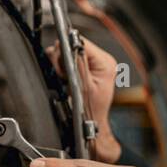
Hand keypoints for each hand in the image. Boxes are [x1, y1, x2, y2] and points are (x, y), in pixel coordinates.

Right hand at [46, 36, 121, 162]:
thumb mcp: (82, 87)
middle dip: (63, 59)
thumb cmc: (90, 110)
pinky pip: (69, 58)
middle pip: (73, 45)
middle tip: (64, 76)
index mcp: (105, 62)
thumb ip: (75, 65)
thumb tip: (65, 47)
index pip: (80, 43)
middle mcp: (102, 59)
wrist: (90, 123)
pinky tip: (66, 78)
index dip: (65, 51)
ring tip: (65, 79)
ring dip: (62, 63)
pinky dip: (63, 67)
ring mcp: (95, 62)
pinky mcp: (87, 66)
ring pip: (69, 51)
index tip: (61, 65)